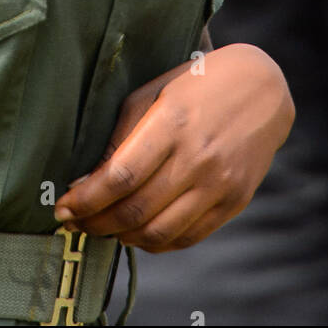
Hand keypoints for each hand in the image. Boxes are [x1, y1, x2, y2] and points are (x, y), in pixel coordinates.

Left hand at [52, 43, 293, 252]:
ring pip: (159, 233)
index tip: (64, 209)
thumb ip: (121, 136)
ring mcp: (219, 185)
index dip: (87, 200)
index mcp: (172, 123)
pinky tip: (137, 232)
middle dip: (96, 224)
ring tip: (104, 228)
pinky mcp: (234, 203)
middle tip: (74, 223)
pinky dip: (156, 242)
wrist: (263, 90)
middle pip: (135, 210)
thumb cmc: (197, 85)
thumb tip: (87, 179)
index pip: (120, 177)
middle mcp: (197, 159)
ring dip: (122, 238)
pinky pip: (188, 237)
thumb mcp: (153, 94)